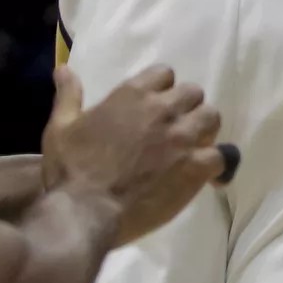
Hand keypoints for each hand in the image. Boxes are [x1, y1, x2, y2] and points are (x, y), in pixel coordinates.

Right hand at [41, 65, 226, 244]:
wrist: (84, 213)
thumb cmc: (70, 171)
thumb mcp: (60, 129)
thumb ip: (68, 96)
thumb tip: (63, 69)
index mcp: (133, 95)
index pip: (164, 74)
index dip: (162, 90)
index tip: (155, 108)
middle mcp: (164, 109)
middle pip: (193, 93)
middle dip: (186, 108)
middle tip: (174, 130)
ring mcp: (183, 136)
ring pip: (211, 118)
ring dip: (204, 130)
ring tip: (192, 148)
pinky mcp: (196, 165)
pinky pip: (222, 155)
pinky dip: (217, 164)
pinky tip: (207, 176)